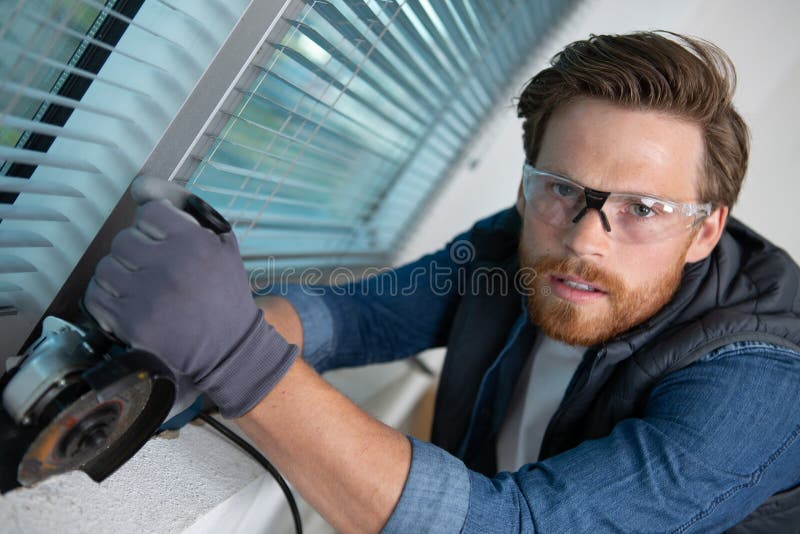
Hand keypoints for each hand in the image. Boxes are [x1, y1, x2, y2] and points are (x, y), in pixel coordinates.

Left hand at [84, 177, 297, 417]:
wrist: (230, 349)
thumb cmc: (225, 294)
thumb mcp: (223, 245)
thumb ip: (186, 210)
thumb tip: (140, 185)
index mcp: (193, 242)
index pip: (148, 213)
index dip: (154, 227)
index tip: (164, 243)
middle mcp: (168, 265)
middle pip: (123, 239)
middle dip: (136, 252)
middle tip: (153, 269)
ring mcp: (146, 295)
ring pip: (106, 266)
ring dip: (120, 275)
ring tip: (140, 287)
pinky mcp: (131, 323)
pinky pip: (96, 296)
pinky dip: (107, 298)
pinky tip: (127, 303)